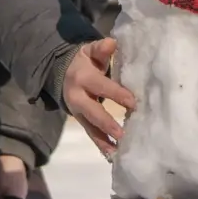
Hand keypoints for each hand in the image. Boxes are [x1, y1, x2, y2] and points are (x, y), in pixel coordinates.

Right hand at [64, 38, 134, 155]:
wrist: (63, 71)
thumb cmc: (86, 61)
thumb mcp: (91, 51)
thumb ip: (101, 49)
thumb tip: (112, 43)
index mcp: (83, 78)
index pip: (102, 87)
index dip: (117, 94)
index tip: (134, 103)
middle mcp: (78, 97)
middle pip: (92, 112)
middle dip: (107, 123)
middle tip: (123, 134)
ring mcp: (78, 111)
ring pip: (90, 127)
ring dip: (103, 140)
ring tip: (117, 151)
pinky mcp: (81, 121)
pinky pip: (91, 134)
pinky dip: (101, 145)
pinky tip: (113, 155)